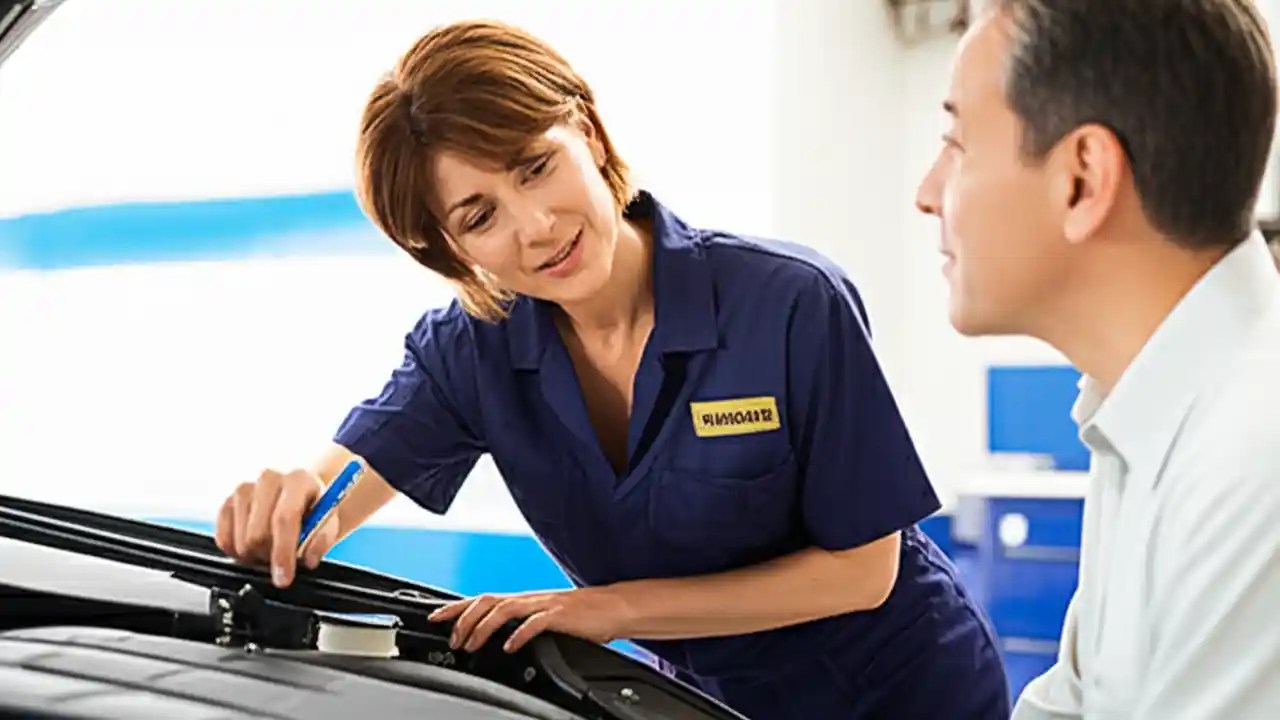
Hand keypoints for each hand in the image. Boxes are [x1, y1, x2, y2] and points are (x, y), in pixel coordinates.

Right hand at [213, 468, 338, 587]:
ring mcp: (245, 489)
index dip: (283, 553)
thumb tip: (308, 558)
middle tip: (281, 558)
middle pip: (258, 534)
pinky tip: (253, 546)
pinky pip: (223, 539)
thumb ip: (322, 540)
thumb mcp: (329, 523)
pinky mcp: (227, 502)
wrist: (301, 497)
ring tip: (270, 548)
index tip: (283, 578)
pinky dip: (237, 551)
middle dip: (269, 556)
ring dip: (254, 555)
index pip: (284, 519)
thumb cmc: (314, 510)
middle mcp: (269, 479)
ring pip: (241, 540)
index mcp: (298, 480)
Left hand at [428, 587, 631, 653]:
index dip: (455, 607)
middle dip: (464, 618)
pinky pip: (536, 623)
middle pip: (487, 600)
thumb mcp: (546, 619)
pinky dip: (519, 634)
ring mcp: (544, 605)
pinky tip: (510, 646)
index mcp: (524, 600)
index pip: (482, 599)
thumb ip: (523, 625)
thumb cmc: (582, 616)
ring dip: (483, 627)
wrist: (614, 607)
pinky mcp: (561, 616)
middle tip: (452, 639)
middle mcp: (530, 599)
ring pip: (505, 610)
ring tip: (472, 644)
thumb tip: (500, 640)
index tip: (434, 616)